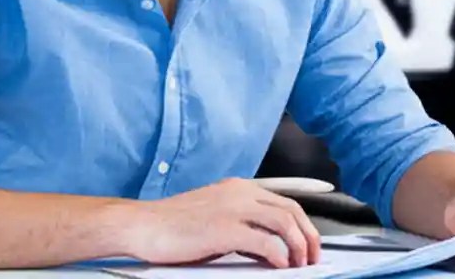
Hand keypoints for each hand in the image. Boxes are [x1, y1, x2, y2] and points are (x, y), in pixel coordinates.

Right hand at [118, 178, 321, 267]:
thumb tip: (271, 249)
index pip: (284, 201)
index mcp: (238, 188)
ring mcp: (233, 208)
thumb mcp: (215, 219)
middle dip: (308, 235)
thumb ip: (243, 227)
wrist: (142, 225)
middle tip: (312, 257)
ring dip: (299, 245)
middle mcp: (240, 193)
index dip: (302, 224)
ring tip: (301, 265)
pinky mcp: (225, 228)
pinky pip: (265, 240)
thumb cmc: (173, 226)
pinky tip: (281, 266)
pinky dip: (279, 254)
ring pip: (284, 222)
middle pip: (291, 210)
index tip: (309, 243)